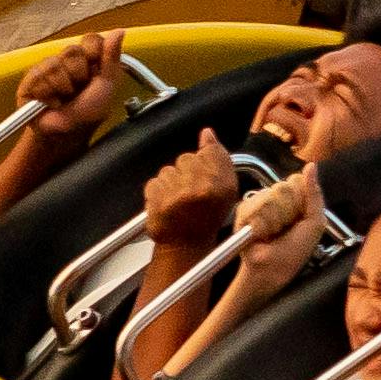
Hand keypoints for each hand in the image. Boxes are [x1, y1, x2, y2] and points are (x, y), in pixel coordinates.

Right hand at [19, 33, 125, 147]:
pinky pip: (39, 77)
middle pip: (72, 51)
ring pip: (55, 65)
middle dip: (79, 75)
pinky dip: (48, 95)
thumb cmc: (88, 111)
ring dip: (63, 88)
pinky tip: (51, 102)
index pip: (90, 40)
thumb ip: (112, 58)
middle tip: (78, 90)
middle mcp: (66, 59)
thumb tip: (119, 31)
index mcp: (87, 57)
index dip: (94, 55)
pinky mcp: (30, 79)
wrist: (68, 133)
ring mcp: (47, 67)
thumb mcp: (107, 85)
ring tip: (64, 99)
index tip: (95, 72)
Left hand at [143, 130, 241, 253]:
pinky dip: (158, 191)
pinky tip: (167, 204)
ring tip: (179, 200)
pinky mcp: (155, 200)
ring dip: (171, 183)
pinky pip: (154, 183)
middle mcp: (198, 187)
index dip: (205, 162)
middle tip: (192, 193)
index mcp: (221, 184)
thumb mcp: (226, 189)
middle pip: (186, 159)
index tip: (205, 175)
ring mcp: (174, 194)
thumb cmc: (207, 219)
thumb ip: (218, 157)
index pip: (208, 151)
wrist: (185, 245)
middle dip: (187, 172)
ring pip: (168, 171)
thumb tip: (207, 133)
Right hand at [230, 173, 333, 288]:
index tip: (300, 215)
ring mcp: (260, 204)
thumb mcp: (314, 222)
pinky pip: (252, 204)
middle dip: (288, 208)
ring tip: (272, 233)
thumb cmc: (295, 251)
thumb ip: (315, 194)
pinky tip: (260, 233)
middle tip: (286, 228)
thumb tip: (311, 165)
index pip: (296, 181)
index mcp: (295, 201)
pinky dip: (258, 221)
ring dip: (273, 218)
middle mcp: (277, 200)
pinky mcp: (243, 212)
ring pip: (268, 195)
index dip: (300, 196)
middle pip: (282, 186)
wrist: (270, 269)